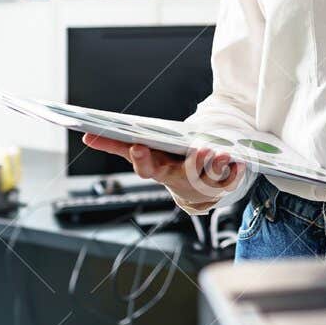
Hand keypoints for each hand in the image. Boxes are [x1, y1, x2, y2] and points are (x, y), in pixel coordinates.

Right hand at [81, 135, 246, 208]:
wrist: (194, 190)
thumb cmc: (165, 163)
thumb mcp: (143, 153)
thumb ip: (117, 145)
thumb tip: (86, 135)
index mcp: (157, 170)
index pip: (145, 167)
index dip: (141, 158)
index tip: (137, 146)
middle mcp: (178, 180)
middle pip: (180, 175)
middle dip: (190, 165)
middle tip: (199, 152)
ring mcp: (200, 185)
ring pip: (209, 179)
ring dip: (216, 167)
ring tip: (222, 154)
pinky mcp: (221, 186)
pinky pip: (230, 181)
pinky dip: (235, 173)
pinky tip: (239, 162)